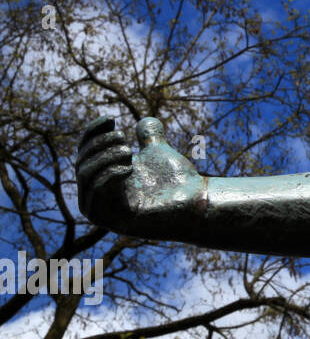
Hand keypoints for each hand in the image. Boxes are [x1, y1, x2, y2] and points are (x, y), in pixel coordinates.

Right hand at [76, 116, 202, 234]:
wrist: (197, 200)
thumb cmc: (178, 180)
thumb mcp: (158, 154)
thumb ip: (150, 139)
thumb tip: (146, 121)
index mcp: (103, 183)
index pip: (84, 155)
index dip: (92, 134)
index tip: (110, 118)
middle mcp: (98, 199)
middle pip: (81, 164)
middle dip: (99, 145)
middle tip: (124, 138)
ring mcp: (105, 212)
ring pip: (85, 176)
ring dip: (104, 157)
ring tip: (128, 151)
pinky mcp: (115, 220)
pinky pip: (97, 191)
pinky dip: (109, 173)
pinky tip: (129, 167)